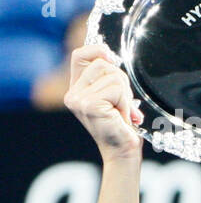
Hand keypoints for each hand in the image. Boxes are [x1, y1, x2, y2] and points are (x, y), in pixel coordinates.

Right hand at [63, 46, 144, 162]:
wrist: (122, 152)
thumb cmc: (121, 127)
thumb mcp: (115, 98)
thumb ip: (109, 79)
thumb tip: (110, 56)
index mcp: (77, 89)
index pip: (80, 56)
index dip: (97, 50)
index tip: (112, 57)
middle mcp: (72, 93)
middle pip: (103, 64)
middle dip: (122, 81)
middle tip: (124, 104)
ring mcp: (78, 99)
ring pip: (113, 76)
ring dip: (125, 95)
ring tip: (122, 112)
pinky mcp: (88, 104)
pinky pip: (116, 89)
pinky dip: (125, 103)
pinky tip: (122, 117)